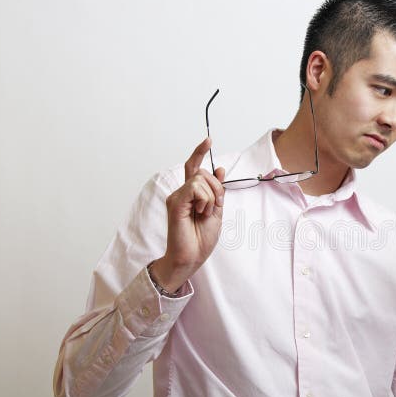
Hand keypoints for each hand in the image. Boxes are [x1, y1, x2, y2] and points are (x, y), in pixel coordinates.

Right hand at [151, 137, 225, 291]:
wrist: (192, 256)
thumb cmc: (201, 238)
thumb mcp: (217, 211)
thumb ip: (217, 191)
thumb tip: (219, 169)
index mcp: (191, 194)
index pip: (194, 168)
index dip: (200, 152)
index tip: (208, 139)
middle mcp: (181, 193)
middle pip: (203, 173)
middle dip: (216, 188)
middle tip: (214, 208)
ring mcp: (177, 197)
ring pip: (200, 180)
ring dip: (211, 198)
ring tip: (204, 214)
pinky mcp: (175, 203)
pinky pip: (194, 188)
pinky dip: (204, 200)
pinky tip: (200, 212)